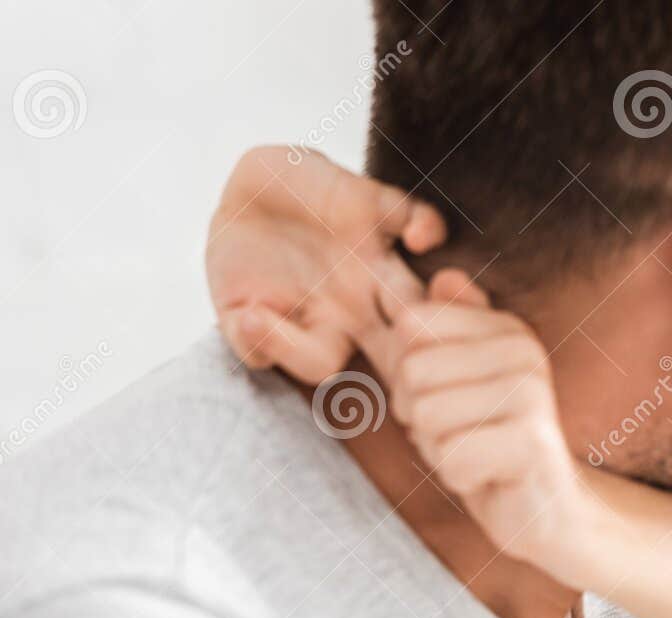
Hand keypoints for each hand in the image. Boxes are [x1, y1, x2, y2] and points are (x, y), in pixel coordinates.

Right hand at [206, 146, 446, 383]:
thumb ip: (244, 333)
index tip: (273, 333)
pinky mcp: (379, 211)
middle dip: (404, 355)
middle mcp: (359, 304)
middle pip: (393, 342)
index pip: (320, 362)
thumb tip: (251, 329)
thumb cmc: (246, 261)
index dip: (299, 357)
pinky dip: (428, 229)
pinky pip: (420, 222)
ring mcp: (374, 260)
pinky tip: (418, 239)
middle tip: (405, 359)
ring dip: (429, 303)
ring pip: (417, 291)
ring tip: (412, 306)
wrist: (256, 194)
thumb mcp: (234, 303)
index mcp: (323, 331)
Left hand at [387, 272, 583, 563]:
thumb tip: (421, 274)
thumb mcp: (452, 383)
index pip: (409, 325)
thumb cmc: (489, 445)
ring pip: (427, 415)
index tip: (448, 398)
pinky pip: (450, 457)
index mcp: (504, 327)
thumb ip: (435, 331)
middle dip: (420, 417)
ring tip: (477, 454)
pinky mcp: (532, 442)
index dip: (408, 374)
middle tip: (463, 434)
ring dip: (439, 450)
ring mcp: (531, 394)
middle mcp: (523, 350)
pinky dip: (459, 477)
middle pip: (411, 370)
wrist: (548, 512)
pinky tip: (491, 477)